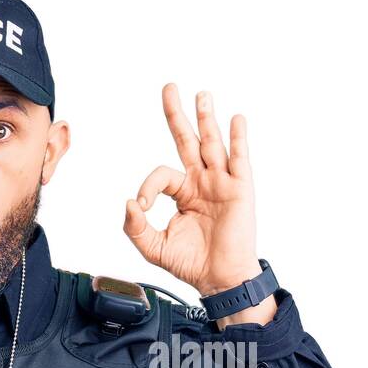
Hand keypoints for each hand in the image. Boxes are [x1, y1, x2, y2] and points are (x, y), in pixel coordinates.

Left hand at [123, 84, 261, 296]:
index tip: (140, 205)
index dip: (146, 187)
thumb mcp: (152, 246)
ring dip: (207, 118)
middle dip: (177, 115)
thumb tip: (128, 202)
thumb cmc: (190, 263)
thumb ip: (135, 226)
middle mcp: (202, 181)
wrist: (218, 279)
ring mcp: (222, 182)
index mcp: (182, 192)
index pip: (161, 174)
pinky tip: (235, 120)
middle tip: (168, 88)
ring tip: (201, 95)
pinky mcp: (240, 189)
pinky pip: (239, 159)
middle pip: (188, 141)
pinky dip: (238, 139)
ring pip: (212, 143)